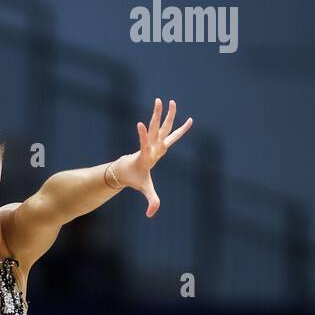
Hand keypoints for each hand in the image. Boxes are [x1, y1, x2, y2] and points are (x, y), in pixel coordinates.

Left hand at [113, 97, 193, 217]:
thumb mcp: (145, 188)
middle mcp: (152, 146)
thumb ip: (151, 201)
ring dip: (162, 113)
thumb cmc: (136, 178)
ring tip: (162, 100)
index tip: (140, 124)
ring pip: (159, 126)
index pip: (146, 143)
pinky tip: (187, 120)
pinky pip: (169, 133)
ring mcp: (154, 143)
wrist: (126, 171)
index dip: (143, 135)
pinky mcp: (157, 142)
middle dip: (158, 116)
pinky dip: (178, 127)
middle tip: (160, 102)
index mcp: (148, 155)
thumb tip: (151, 214)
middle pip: (156, 128)